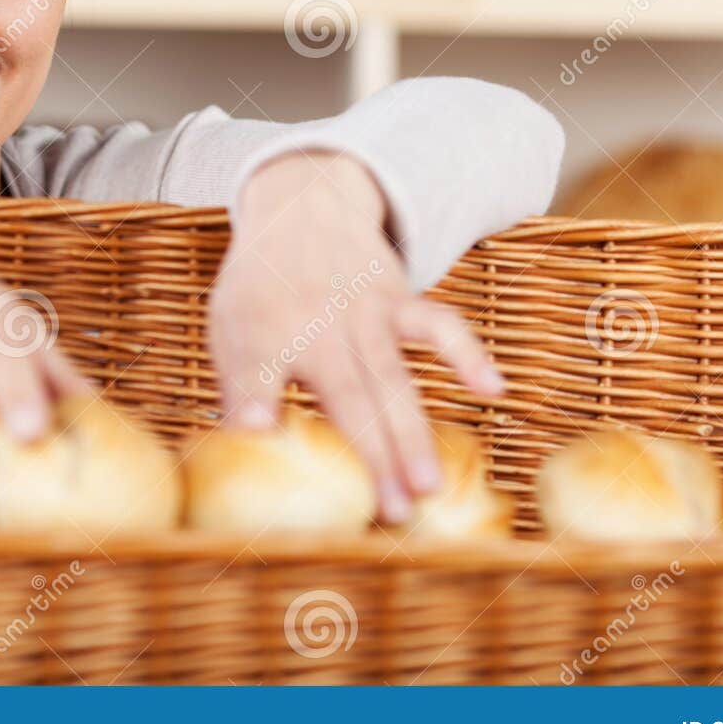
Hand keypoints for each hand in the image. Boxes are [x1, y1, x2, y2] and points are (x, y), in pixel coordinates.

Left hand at [206, 150, 504, 521]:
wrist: (301, 209)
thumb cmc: (261, 289)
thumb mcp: (230, 327)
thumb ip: (239, 385)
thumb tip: (246, 441)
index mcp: (263, 333)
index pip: (253, 370)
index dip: (250, 399)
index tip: (253, 429)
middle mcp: (317, 324)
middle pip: (347, 396)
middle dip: (371, 456)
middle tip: (390, 514)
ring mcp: (364, 313)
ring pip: (395, 379)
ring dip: (414, 433)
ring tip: (430, 486)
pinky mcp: (399, 299)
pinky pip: (439, 324)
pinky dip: (467, 353)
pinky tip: (492, 389)